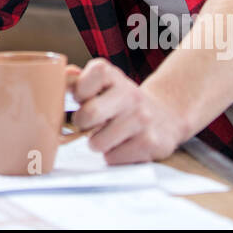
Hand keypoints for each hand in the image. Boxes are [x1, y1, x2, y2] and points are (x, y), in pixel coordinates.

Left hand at [70, 58, 185, 163]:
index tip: (83, 99)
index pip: (85, 81)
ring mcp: (142, 120)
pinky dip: (113, 155)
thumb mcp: (105, 84)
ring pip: (98, 143)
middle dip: (82, 124)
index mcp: (114, 76)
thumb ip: (81, 81)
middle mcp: (131, 95)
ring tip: (109, 135)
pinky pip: (113, 158)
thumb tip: (66, 74)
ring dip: (98, 143)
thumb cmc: (123, 102)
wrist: (166, 116)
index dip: (78, 94)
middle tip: (89, 124)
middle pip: (89, 114)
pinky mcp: (149, 143)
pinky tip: (123, 145)